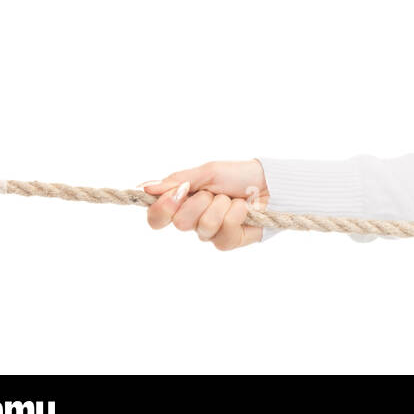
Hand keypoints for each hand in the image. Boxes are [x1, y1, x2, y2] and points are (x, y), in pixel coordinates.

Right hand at [140, 159, 269, 250]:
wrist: (269, 181)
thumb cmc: (237, 175)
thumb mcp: (206, 172)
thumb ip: (176, 181)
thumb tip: (144, 188)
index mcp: (182, 204)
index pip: (156, 218)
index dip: (163, 208)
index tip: (180, 191)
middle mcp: (192, 222)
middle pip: (179, 223)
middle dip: (199, 202)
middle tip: (212, 192)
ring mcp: (210, 234)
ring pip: (204, 227)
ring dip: (220, 206)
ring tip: (231, 198)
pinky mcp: (228, 242)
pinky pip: (224, 232)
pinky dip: (236, 214)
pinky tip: (243, 208)